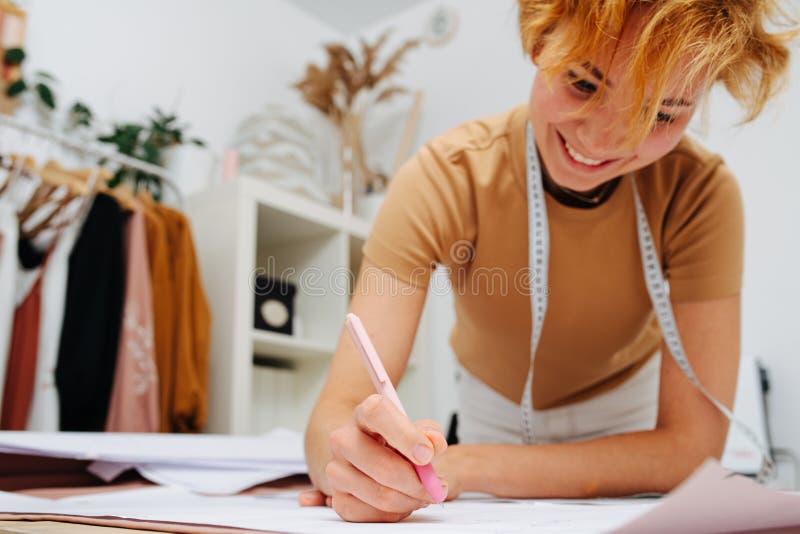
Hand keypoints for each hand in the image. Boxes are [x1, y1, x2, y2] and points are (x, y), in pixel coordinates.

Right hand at [298, 393, 447, 521]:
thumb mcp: (420, 432)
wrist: (382, 459)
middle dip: (416, 482)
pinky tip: (404, 502)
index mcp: (364, 414)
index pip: (377, 413)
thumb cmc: (400, 443)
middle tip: (435, 486)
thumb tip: (434, 443)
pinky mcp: (338, 498)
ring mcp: (336, 469)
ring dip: (410, 500)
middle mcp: (343, 439)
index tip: (427, 455)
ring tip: (422, 494)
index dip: (405, 435)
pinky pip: (370, 514)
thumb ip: (430, 434)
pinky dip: (394, 513)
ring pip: (380, 494)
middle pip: (381, 465)